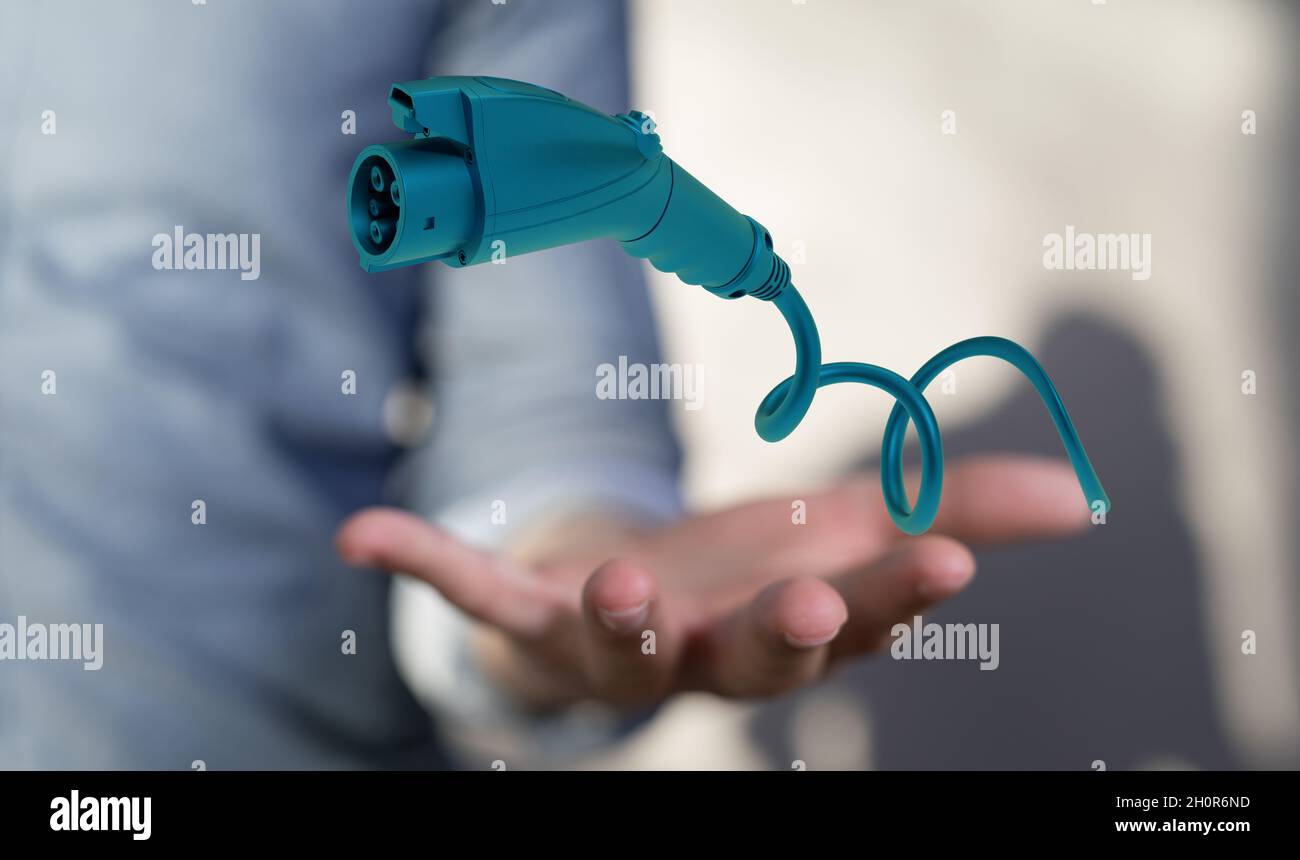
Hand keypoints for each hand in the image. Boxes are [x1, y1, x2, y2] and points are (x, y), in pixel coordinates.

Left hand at [335, 455, 1088, 708]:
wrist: (640, 596)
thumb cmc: (752, 572)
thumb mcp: (853, 530)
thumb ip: (957, 507)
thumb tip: (1080, 500)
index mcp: (786, 629)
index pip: (857, 622)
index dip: (897, 595)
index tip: (945, 557)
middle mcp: (702, 650)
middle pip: (748, 662)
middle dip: (780, 638)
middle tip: (810, 607)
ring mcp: (614, 638)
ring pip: (619, 646)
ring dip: (618, 617)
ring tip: (618, 579)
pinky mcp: (533, 612)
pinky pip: (478, 594)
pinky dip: (426, 565)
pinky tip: (365, 534)